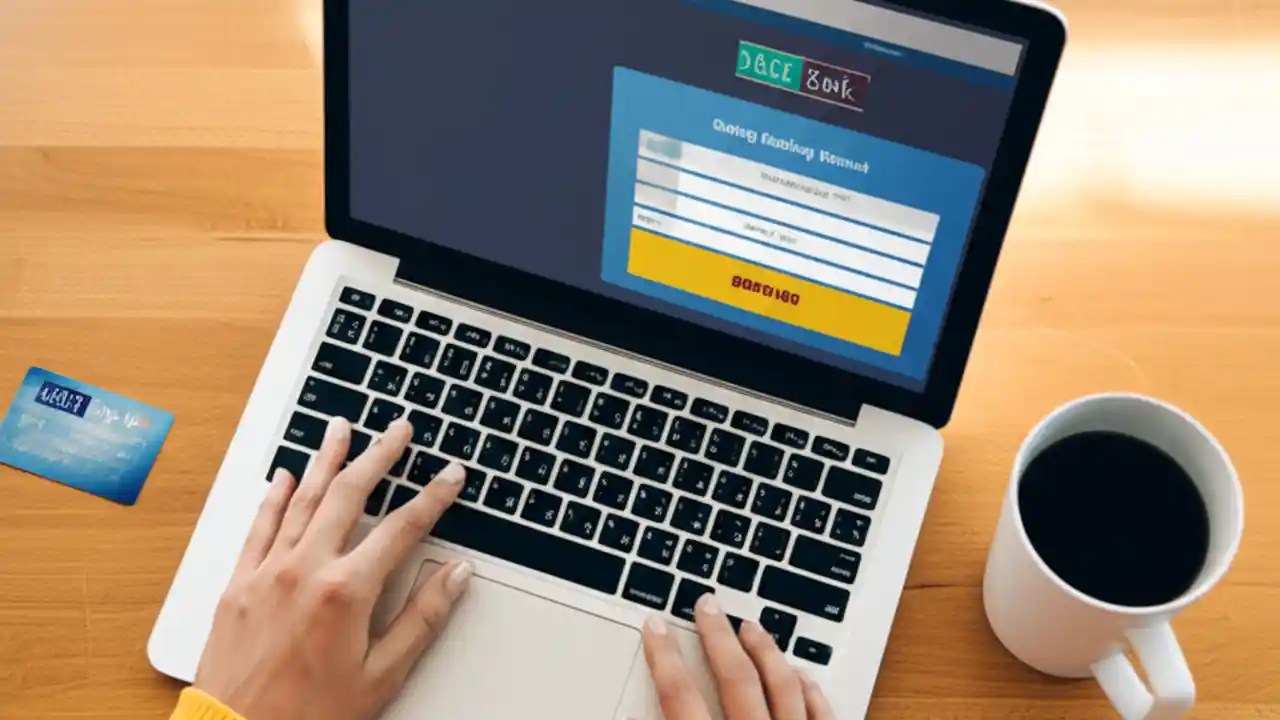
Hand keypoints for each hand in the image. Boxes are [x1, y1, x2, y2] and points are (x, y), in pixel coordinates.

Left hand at [193, 416, 471, 719]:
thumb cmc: (308, 717)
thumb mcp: (382, 676)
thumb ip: (422, 618)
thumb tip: (455, 575)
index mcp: (346, 592)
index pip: (402, 528)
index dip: (433, 497)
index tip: (450, 476)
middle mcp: (304, 570)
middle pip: (350, 495)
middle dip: (380, 456)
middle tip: (398, 430)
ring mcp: (267, 572)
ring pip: (302, 498)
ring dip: (327, 460)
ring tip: (343, 428)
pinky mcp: (237, 584)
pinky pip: (259, 526)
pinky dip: (274, 496)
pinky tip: (284, 476)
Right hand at [643, 595, 834, 719]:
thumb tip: (628, 715)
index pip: (680, 696)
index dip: (664, 657)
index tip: (655, 626)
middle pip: (735, 679)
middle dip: (718, 637)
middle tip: (707, 605)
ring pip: (783, 688)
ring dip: (766, 653)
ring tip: (751, 627)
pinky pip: (822, 716)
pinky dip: (810, 692)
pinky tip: (801, 673)